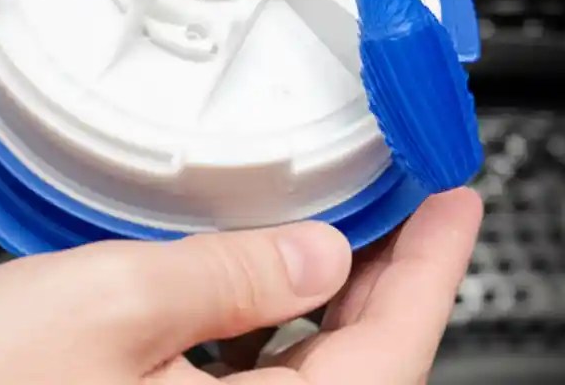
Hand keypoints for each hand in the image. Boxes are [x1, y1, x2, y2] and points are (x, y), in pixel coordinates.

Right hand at [0, 189, 482, 384]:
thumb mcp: (107, 306)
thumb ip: (231, 273)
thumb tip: (314, 251)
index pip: (393, 353)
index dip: (435, 267)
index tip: (457, 201)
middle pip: (359, 366)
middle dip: (389, 274)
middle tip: (407, 198)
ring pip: (306, 378)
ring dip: (331, 297)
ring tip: (342, 221)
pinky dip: (266, 328)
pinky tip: (254, 281)